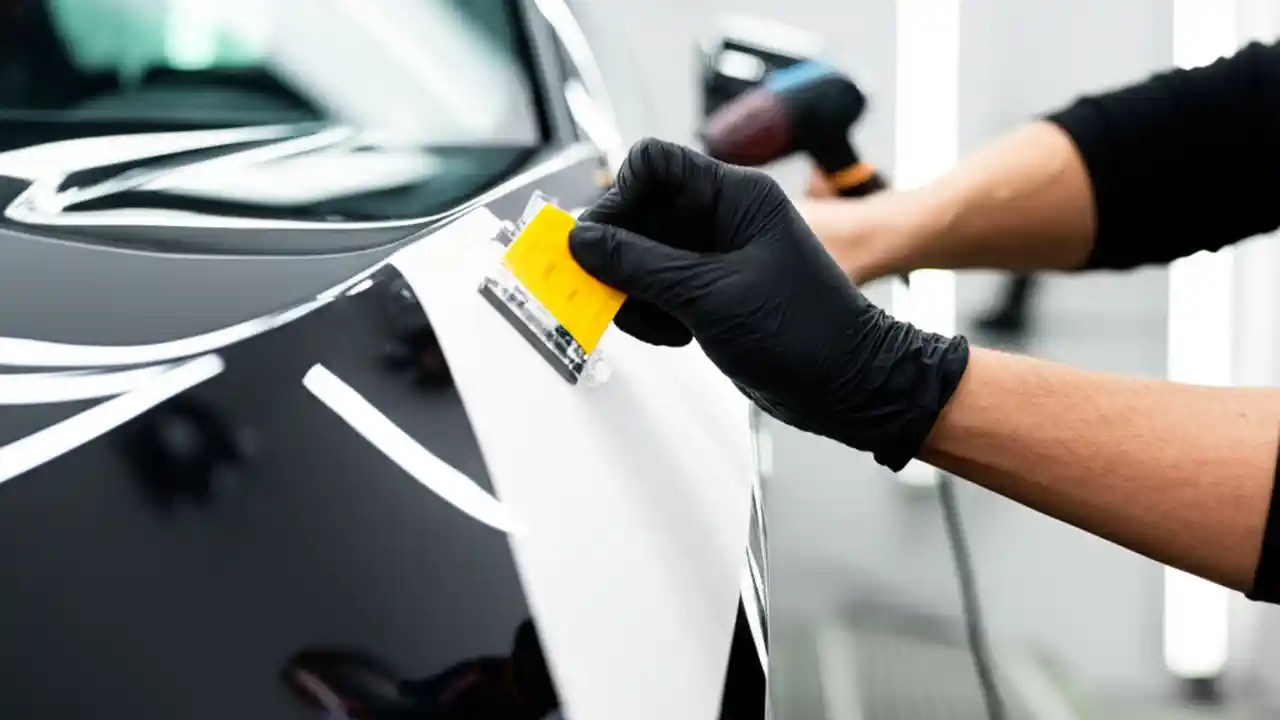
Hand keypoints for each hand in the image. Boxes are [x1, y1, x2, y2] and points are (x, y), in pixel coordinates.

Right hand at [569, 139, 968, 469]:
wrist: (848, 386)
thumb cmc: (804, 333)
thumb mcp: (710, 296)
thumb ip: (639, 265)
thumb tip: (581, 240)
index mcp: (733, 196)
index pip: (653, 163)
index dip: (620, 197)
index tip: (603, 243)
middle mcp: (720, 217)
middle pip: (637, 212)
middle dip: (620, 257)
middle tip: (619, 294)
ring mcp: (712, 256)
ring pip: (638, 255)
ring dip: (633, 293)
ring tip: (662, 326)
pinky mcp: (707, 291)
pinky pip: (655, 287)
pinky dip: (651, 313)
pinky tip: (676, 336)